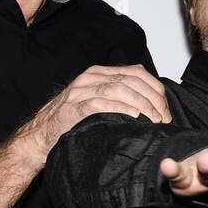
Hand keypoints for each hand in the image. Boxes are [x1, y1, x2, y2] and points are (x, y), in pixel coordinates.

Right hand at [23, 64, 170, 162]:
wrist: (41, 135)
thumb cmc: (74, 120)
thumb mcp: (99, 101)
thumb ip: (120, 96)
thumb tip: (153, 105)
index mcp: (100, 73)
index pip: (137, 73)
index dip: (156, 89)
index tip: (166, 109)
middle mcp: (91, 77)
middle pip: (132, 80)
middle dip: (153, 99)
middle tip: (163, 117)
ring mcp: (80, 91)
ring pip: (119, 88)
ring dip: (142, 104)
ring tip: (152, 119)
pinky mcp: (73, 107)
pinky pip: (101, 102)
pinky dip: (121, 108)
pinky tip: (134, 116)